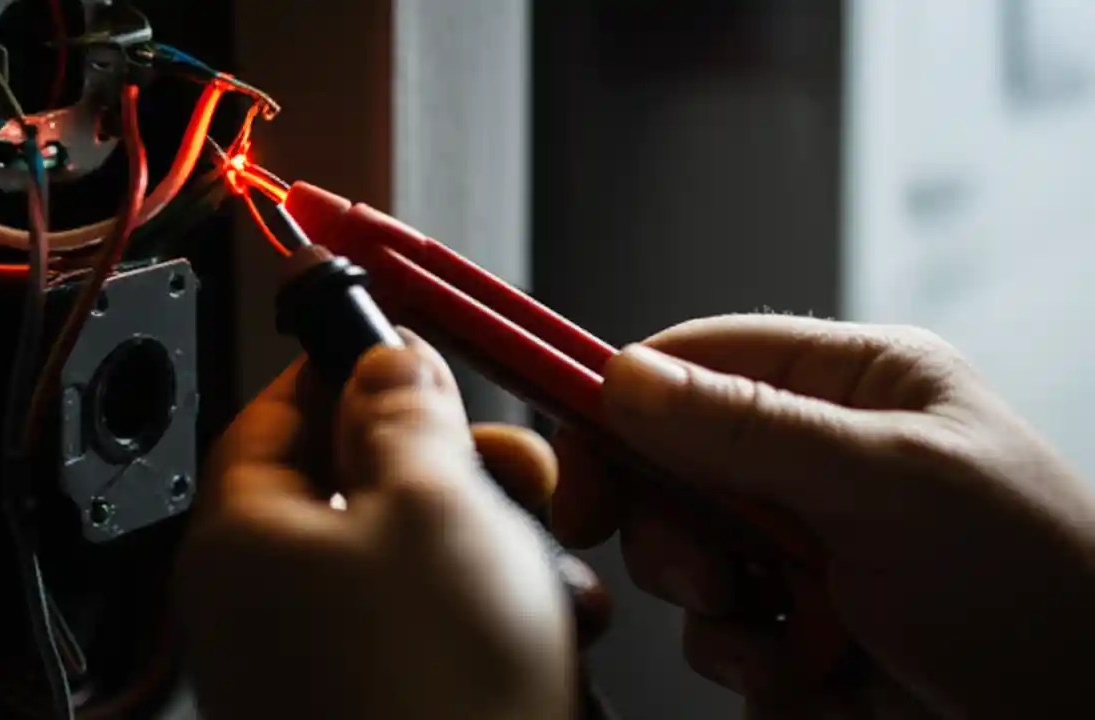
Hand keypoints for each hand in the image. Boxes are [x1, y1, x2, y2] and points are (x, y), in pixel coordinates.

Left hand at [175, 337, 576, 719]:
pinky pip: (430, 627)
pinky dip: (491, 612)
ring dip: (490, 543)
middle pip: (352, 485)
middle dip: (448, 466)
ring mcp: (317, 666)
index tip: (400, 344)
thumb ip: (404, 411)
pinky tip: (550, 631)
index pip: (271, 413)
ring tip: (549, 566)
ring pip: (409, 558)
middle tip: (510, 463)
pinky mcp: (376, 706)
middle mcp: (264, 605)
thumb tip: (387, 357)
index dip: (341, 367)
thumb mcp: (430, 504)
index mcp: (242, 539)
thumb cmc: (428, 693)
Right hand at [552, 314, 1094, 717]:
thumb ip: (745, 428)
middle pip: (675, 464)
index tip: (574, 457)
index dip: (623, 402)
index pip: (701, 361)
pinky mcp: (801, 624)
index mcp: (854, 385)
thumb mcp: (884, 485)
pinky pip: (721, 632)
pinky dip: (751, 661)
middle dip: (677, 528)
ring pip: (688, 555)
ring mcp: (809, 543)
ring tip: (791, 638)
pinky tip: (816, 676)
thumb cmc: (1032, 583)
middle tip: (703, 573)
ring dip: (720, 609)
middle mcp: (821, 456)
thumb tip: (624, 378)